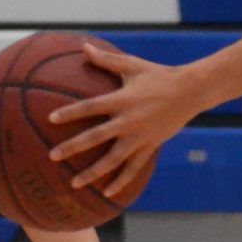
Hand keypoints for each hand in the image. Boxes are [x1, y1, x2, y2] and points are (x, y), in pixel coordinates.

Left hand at [49, 43, 201, 203]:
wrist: (190, 91)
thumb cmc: (157, 75)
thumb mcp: (132, 65)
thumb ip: (106, 59)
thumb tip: (83, 47)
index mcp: (122, 100)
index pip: (91, 107)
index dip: (71, 113)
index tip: (51, 119)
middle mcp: (129, 121)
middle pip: (96, 137)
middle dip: (73, 147)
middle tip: (53, 156)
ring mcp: (140, 137)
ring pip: (113, 160)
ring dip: (93, 173)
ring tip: (74, 183)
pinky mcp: (150, 147)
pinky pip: (133, 168)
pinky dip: (121, 182)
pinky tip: (106, 193)